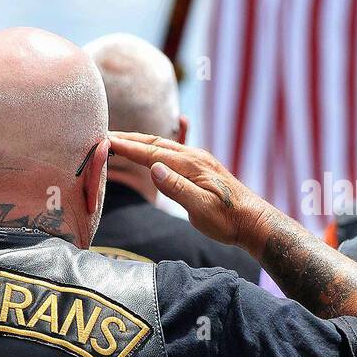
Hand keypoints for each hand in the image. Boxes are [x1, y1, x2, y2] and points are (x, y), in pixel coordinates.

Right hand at [107, 132, 274, 251]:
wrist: (253, 221)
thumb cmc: (228, 220)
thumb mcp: (201, 208)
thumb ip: (177, 188)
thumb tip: (154, 168)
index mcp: (192, 165)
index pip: (152, 153)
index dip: (127, 147)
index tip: (104, 140)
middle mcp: (195, 157)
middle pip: (155, 143)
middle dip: (128, 139)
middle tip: (103, 135)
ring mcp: (199, 161)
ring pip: (164, 146)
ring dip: (140, 141)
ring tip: (120, 139)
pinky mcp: (201, 168)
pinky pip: (174, 150)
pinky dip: (156, 147)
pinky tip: (156, 141)